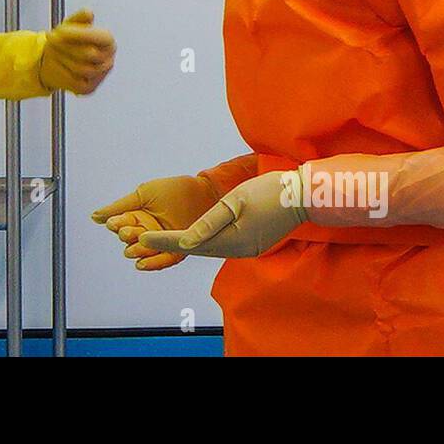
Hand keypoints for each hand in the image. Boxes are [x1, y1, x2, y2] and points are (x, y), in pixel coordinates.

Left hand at [39, 9, 115, 94]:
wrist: (52, 62)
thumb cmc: (65, 42)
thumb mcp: (71, 25)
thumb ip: (80, 17)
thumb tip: (89, 13)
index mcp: (108, 42)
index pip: (101, 37)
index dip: (79, 33)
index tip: (59, 30)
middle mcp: (107, 61)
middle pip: (89, 53)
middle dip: (66, 45)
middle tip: (51, 38)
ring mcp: (99, 77)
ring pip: (80, 67)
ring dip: (61, 56)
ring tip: (52, 48)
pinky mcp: (87, 89)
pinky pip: (73, 79)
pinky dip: (60, 69)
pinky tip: (55, 61)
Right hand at [91, 175, 218, 271]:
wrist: (202, 192)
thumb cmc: (173, 190)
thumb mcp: (143, 194)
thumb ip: (119, 207)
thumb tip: (94, 218)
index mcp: (137, 216)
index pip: (121, 225)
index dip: (117, 225)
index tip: (115, 223)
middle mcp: (147, 231)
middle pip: (129, 240)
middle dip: (128, 237)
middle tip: (129, 232)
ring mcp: (161, 241)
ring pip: (142, 252)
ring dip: (137, 250)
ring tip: (136, 246)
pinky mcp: (176, 251)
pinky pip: (161, 261)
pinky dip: (152, 264)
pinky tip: (141, 264)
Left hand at [139, 170, 306, 259]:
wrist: (303, 197)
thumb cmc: (268, 192)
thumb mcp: (236, 201)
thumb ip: (209, 222)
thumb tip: (185, 242)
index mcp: (230, 240)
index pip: (188, 243)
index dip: (163, 241)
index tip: (140, 239)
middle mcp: (236, 251)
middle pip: (196, 249)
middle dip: (168, 245)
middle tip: (140, 240)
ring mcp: (245, 250)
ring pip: (208, 249)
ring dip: (185, 245)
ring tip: (159, 240)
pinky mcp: (251, 246)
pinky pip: (221, 246)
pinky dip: (204, 242)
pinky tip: (192, 238)